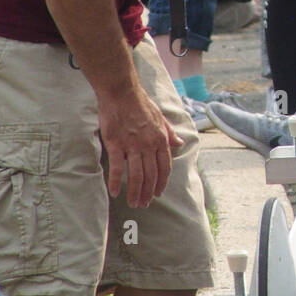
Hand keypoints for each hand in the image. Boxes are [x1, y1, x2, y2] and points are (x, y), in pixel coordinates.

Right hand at [97, 85, 180, 208]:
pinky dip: (117, 182)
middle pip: (152, 175)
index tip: (159, 193)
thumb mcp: (160, 117)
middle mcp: (149, 145)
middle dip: (149, 192)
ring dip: (136, 192)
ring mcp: (133, 146)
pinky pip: (118, 168)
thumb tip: (180, 142)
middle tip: (145, 204)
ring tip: (134, 203)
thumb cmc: (140, 103)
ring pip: (137, 176)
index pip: (165, 167)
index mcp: (161, 139)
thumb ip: (169, 132)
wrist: (121, 92)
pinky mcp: (116, 144)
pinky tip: (116, 192)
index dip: (162, 182)